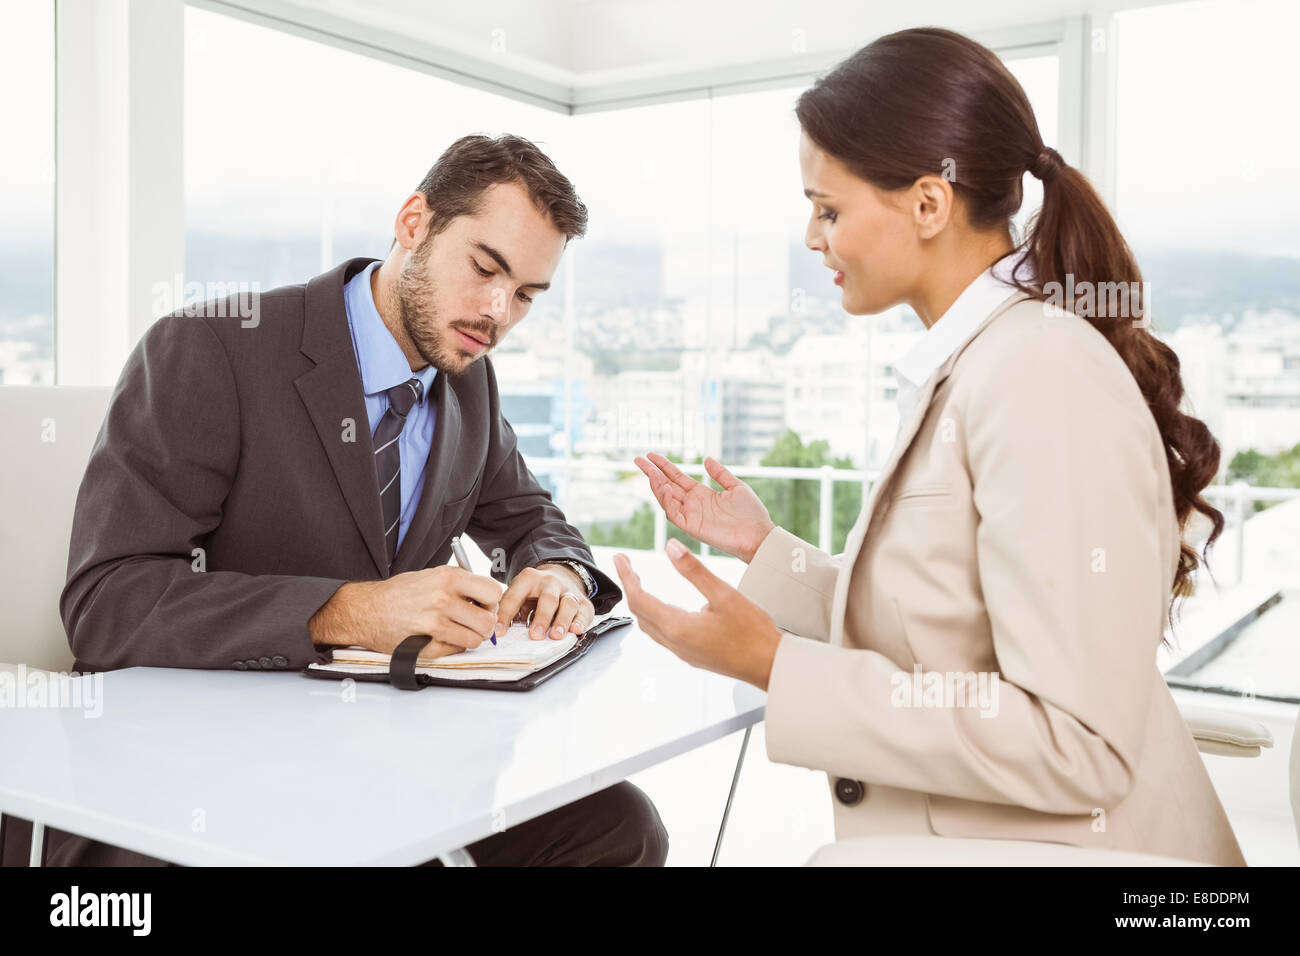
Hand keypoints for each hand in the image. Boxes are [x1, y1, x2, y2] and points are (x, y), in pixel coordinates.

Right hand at [308, 566, 501, 656]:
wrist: (365, 609)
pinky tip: (442, 639)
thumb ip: (460, 583)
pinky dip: (452, 648)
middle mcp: (442, 599)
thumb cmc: (399, 592)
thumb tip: (488, 596)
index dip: (492, 602)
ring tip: (458, 632)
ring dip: (470, 638)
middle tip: (473, 623)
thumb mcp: (431, 575)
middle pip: (487, 620)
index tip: (484, 605)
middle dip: (484, 624)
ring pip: (475, 639)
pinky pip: (455, 651)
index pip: (493, 592)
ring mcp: (433, 623)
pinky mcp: (424, 645)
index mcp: (448, 577)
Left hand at [495, 565, 595, 640]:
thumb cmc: (534, 593)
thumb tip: (496, 632)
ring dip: (562, 621)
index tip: (499, 632)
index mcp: (529, 579)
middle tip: (534, 636)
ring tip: (556, 636)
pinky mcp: (583, 601)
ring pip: (568, 604)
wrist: (561, 575)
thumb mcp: (518, 594)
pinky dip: (581, 621)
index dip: (506, 614)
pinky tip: (576, 630)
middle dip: (541, 618)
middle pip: (547, 599)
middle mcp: (550, 583)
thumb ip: (509, 609)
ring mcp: (568, 591)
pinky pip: (584, 611)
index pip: (515, 596)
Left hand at [613, 539, 781, 689]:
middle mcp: (674, 642)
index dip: (627, 575)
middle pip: (640, 613)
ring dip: (641, 603)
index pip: (639, 598)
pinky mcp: (692, 656)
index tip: (619, 558)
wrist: (769, 666)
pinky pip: (662, 635)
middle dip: (631, 586)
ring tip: (639, 582)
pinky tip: (664, 608)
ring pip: (649, 626)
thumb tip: (670, 548)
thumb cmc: (752, 633)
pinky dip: (654, 616)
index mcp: (677, 627)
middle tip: (628, 565)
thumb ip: (694, 570)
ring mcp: (682, 652)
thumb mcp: (724, 594)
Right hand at [635, 453, 774, 562]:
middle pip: (666, 486)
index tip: (651, 455)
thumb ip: (720, 473)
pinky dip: (667, 501)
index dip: (664, 466)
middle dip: (652, 473)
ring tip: (650, 472)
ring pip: (666, 500)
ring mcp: (691, 516)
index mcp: (701, 494)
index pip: (677, 477)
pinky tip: (665, 488)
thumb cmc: (751, 513)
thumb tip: (707, 458)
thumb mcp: (736, 486)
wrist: (759, 534)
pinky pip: (674, 514)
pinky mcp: (692, 527)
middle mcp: (692, 504)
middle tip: (638, 460)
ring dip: (657, 485)